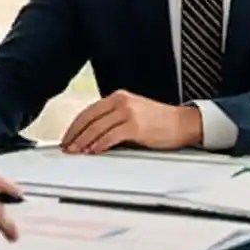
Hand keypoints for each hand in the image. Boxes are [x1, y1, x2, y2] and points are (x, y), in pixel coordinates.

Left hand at [59, 90, 201, 153]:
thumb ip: (113, 119)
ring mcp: (128, 113)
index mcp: (118, 97)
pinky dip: (99, 144)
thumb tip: (90, 136)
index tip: (67, 137)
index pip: (89, 111)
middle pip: (89, 118)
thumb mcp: (133, 113)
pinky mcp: (136, 126)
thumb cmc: (159, 122)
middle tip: (66, 147)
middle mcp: (121, 101)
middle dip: (75, 134)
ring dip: (83, 141)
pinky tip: (93, 151)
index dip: (74, 126)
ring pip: (97, 128)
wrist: (183, 123)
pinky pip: (111, 136)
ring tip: (76, 152)